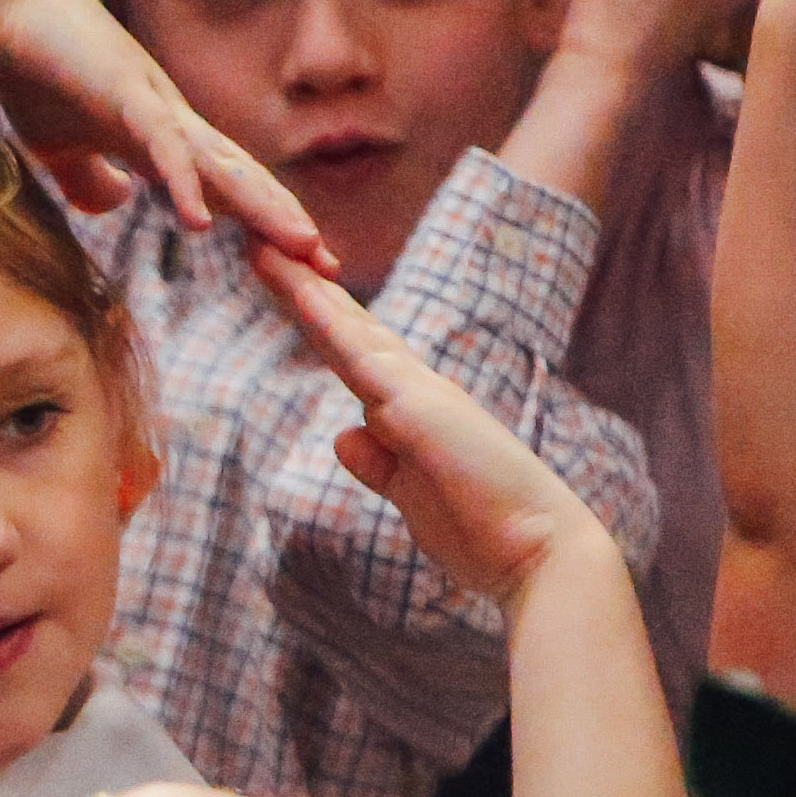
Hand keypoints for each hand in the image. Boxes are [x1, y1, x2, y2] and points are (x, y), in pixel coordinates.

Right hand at [0, 0, 332, 263]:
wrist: (2, 2)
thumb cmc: (30, 69)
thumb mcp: (58, 144)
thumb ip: (88, 177)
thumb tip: (119, 203)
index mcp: (160, 135)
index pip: (224, 186)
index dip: (261, 221)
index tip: (297, 261)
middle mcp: (172, 119)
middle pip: (241, 179)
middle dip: (283, 222)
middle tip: (328, 264)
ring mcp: (153, 106)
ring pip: (220, 166)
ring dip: (261, 207)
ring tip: (301, 245)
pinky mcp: (123, 97)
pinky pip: (163, 149)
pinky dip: (184, 186)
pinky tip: (198, 225)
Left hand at [255, 247, 619, 611]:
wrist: (536, 551)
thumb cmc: (481, 528)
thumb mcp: (409, 493)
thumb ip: (379, 462)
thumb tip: (347, 435)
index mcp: (413, 410)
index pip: (352, 356)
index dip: (316, 321)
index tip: (280, 287)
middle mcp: (417, 389)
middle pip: (346, 330)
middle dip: (302, 290)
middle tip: (258, 245)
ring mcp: (420, 393)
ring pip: (350, 332)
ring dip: (306, 292)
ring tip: (264, 251)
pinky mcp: (422, 408)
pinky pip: (366, 360)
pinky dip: (332, 327)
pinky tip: (303, 298)